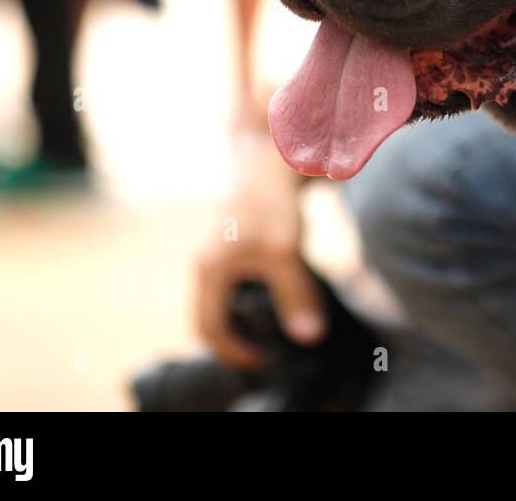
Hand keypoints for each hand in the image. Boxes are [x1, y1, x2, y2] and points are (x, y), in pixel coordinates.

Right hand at [194, 166, 325, 369]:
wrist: (271, 155)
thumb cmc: (269, 199)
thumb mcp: (284, 252)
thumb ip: (295, 295)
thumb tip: (308, 335)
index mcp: (209, 270)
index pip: (207, 328)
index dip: (231, 352)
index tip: (260, 360)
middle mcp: (208, 263)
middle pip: (213, 315)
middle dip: (238, 336)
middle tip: (270, 348)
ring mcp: (221, 252)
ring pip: (228, 297)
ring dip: (249, 315)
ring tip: (280, 324)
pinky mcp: (238, 242)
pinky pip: (242, 279)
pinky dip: (258, 294)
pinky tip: (286, 292)